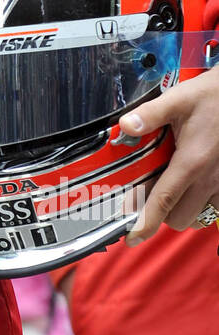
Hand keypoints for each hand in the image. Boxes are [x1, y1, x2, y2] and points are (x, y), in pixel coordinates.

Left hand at [118, 66, 218, 245]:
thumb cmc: (213, 96)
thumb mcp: (179, 99)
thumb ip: (150, 114)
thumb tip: (125, 127)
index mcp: (191, 162)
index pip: (163, 201)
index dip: (145, 223)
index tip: (132, 237)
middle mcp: (210, 178)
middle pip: (179, 217)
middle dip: (161, 213)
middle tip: (150, 194)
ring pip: (199, 215)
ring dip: (183, 209)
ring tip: (174, 189)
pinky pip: (217, 207)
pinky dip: (204, 204)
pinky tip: (196, 185)